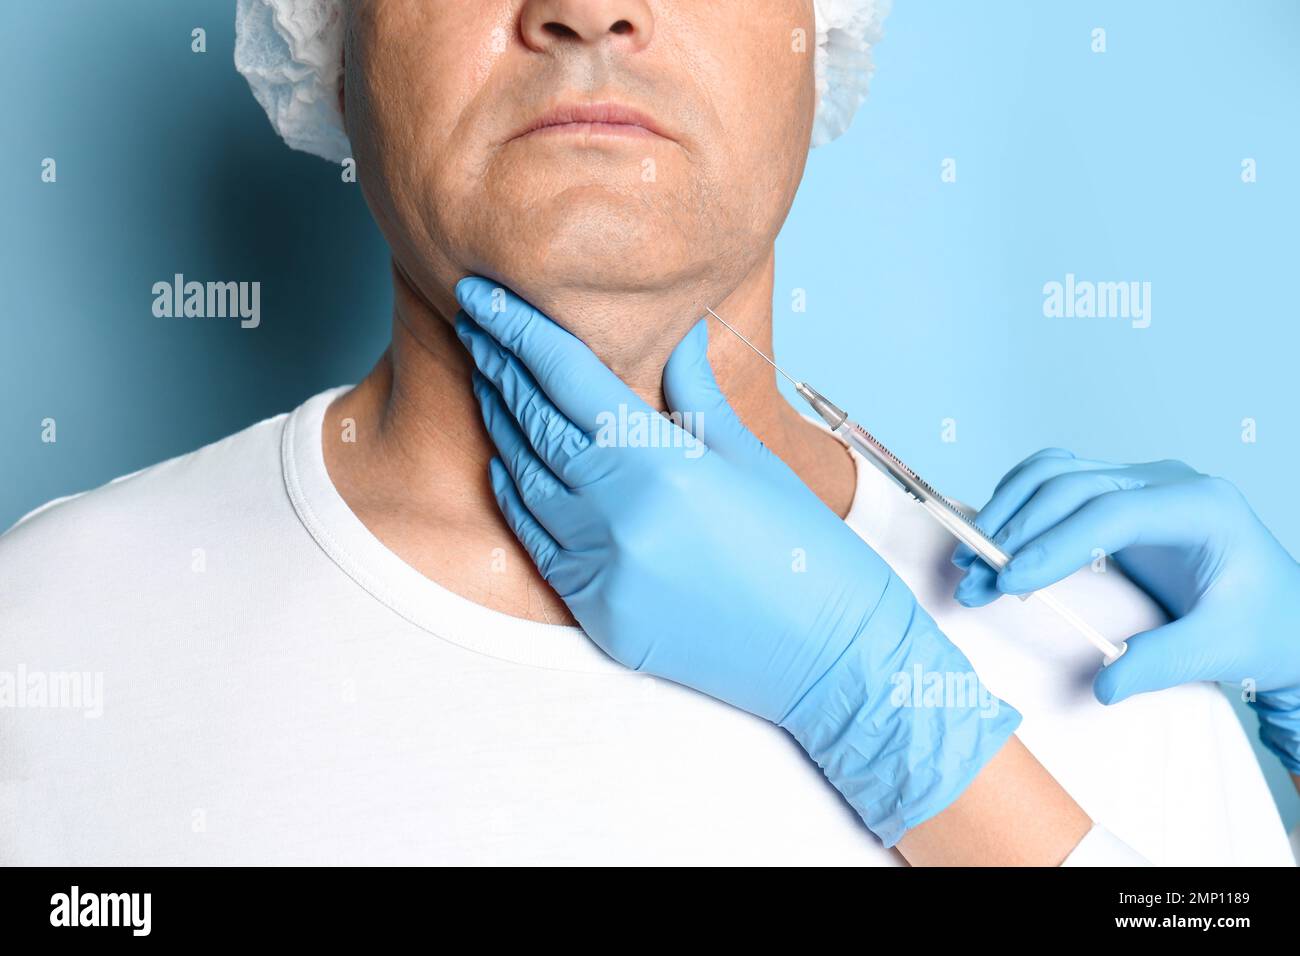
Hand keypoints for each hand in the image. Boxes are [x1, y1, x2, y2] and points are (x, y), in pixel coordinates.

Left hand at [454, 277, 1020, 845]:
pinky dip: (516, 498)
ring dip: (501, 428)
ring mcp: (602, 571)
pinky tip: (504, 465)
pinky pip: (539, 544)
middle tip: (474, 323)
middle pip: (537, 427)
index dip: (521, 333)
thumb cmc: (808, 551)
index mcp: (662, 467)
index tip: (485, 295)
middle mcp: (618, 518)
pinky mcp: (598, 615)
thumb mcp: (754, 459)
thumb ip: (697, 395)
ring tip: (485, 381)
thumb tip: (677, 334)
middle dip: (500, 368)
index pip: (569, 381)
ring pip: (526, 483)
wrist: (830, 658)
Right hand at [952, 449, 1299, 771]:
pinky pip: (1055, 482)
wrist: (1282, 615)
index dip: (1054, 543)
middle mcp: (1166, 483)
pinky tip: (995, 540)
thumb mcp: (1225, 649)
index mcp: (1202, 507)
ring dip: (1006, 513)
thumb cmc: (1265, 627)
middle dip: (1016, 531)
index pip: (1111, 511)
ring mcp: (1138, 484)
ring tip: (973, 563)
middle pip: (1071, 485)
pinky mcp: (1115, 497)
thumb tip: (1105, 682)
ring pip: (1054, 473)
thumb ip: (1165, 662)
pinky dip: (1018, 506)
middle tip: (976, 578)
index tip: (1013, 580)